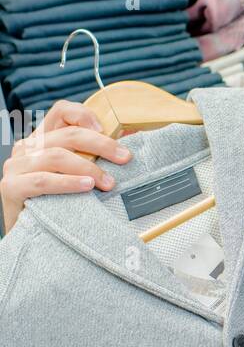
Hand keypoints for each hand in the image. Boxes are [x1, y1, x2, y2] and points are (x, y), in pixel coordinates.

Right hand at [1, 100, 132, 233]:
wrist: (25, 234)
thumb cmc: (54, 204)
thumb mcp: (72, 177)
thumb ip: (91, 160)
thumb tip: (129, 149)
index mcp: (41, 140)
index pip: (61, 112)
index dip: (84, 115)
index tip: (106, 130)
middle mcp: (26, 148)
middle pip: (67, 134)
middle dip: (101, 144)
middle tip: (124, 158)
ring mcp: (16, 166)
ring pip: (56, 156)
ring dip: (88, 167)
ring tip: (109, 182)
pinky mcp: (11, 187)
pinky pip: (43, 180)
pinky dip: (68, 183)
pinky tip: (87, 187)